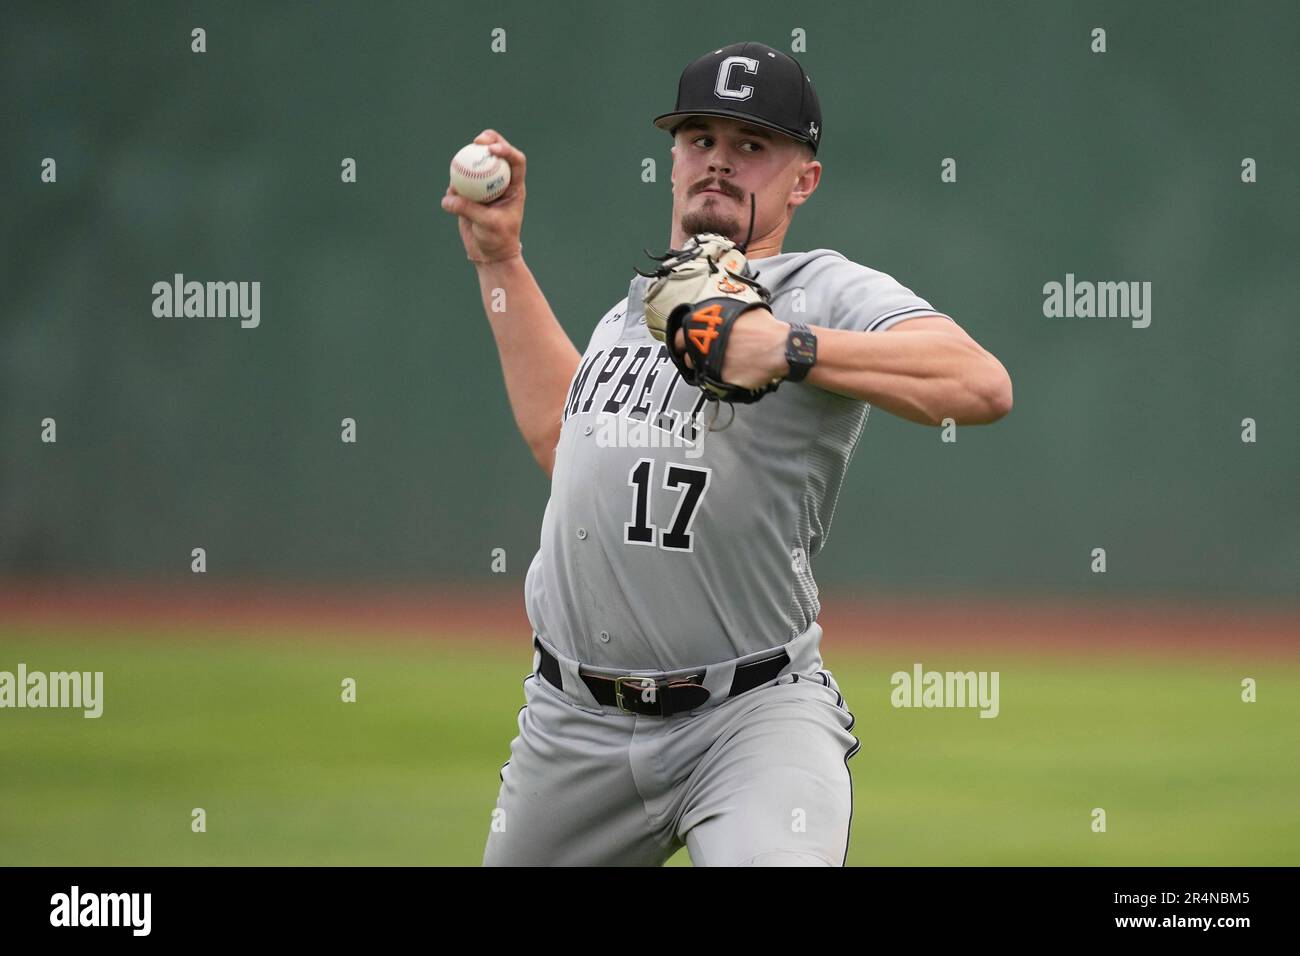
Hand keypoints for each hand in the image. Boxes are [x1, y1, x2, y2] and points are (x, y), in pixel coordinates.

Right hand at [441, 129, 526, 263]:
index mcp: (514, 186)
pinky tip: (451, 194)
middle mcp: (500, 182)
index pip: (515, 161)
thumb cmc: (498, 240)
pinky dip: (454, 186)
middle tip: (475, 141)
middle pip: (496, 153)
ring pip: (476, 164)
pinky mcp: (469, 195)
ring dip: (466, 161)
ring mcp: (484, 186)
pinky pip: (460, 183)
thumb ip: (469, 209)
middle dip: (488, 140)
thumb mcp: (487, 224)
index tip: (491, 150)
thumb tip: (449, 197)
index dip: (506, 149)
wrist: (490, 254)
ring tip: (457, 165)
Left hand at [673, 306, 789, 389]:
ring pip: (699, 369)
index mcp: (709, 326)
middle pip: (688, 355)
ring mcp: (713, 363)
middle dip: (692, 356)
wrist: (781, 348)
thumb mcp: (742, 312)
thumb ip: (724, 315)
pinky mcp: (723, 379)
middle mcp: (706, 344)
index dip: (682, 341)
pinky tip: (729, 372)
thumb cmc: (765, 328)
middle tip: (700, 356)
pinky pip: (715, 381)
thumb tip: (717, 317)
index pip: (681, 336)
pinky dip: (720, 378)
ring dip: (703, 368)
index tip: (684, 344)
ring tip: (715, 365)